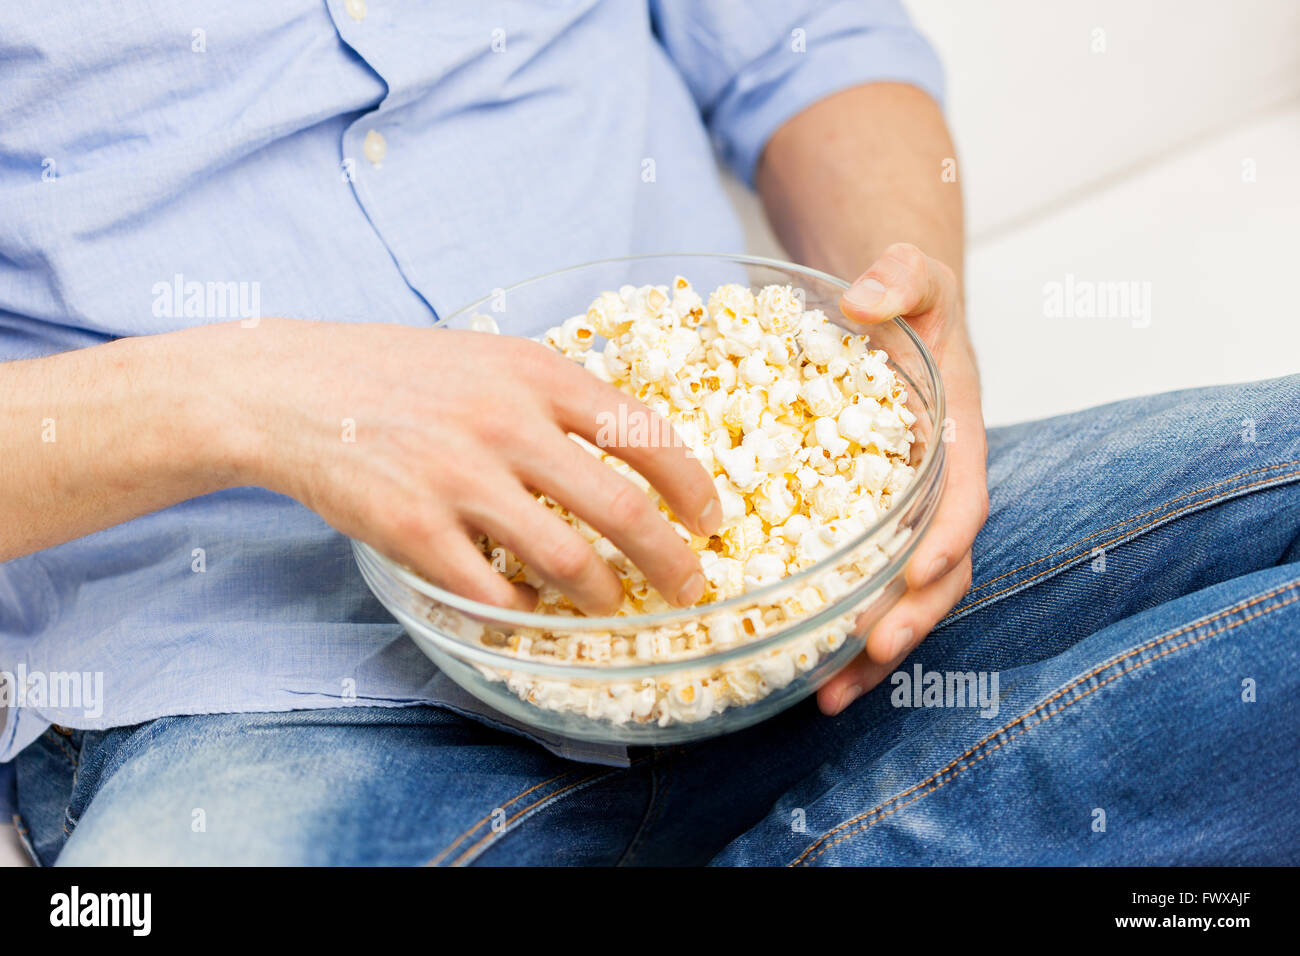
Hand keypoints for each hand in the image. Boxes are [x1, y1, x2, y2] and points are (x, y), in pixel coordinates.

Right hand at [237, 319, 720, 615]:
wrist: (287, 388)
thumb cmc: (394, 374)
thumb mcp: (486, 358)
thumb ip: (553, 398)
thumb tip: (626, 451)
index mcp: (534, 373)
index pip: (644, 432)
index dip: (692, 484)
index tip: (710, 519)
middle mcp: (506, 423)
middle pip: (622, 509)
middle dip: (671, 561)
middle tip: (689, 588)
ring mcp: (459, 478)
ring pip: (567, 561)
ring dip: (603, 596)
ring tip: (612, 606)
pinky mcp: (413, 529)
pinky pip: (493, 592)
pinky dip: (525, 611)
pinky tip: (529, 609)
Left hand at [817, 242, 988, 714]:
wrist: (882, 323)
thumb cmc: (906, 304)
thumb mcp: (912, 275)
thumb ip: (902, 278)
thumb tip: (866, 302)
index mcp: (956, 445)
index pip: (963, 501)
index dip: (945, 540)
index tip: (917, 573)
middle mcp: (933, 494)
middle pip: (935, 572)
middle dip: (910, 619)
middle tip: (871, 654)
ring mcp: (897, 520)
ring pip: (895, 598)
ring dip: (868, 651)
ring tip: (826, 697)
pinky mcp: (856, 531)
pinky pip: (850, 587)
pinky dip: (830, 629)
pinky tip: (794, 668)